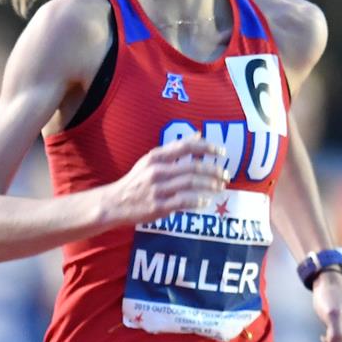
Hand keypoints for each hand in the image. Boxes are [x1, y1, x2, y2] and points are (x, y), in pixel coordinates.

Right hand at [102, 136, 229, 225]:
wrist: (115, 203)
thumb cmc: (137, 180)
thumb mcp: (152, 159)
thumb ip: (175, 148)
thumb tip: (198, 135)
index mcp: (156, 156)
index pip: (186, 146)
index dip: (207, 147)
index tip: (222, 151)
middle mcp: (157, 171)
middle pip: (193, 167)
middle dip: (214, 171)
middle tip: (226, 175)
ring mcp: (158, 189)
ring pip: (191, 184)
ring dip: (209, 186)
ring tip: (220, 187)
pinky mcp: (158, 206)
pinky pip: (183, 202)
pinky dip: (197, 201)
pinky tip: (206, 201)